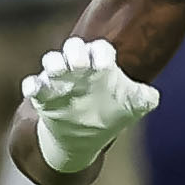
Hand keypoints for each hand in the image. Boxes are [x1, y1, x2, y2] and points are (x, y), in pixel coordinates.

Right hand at [21, 36, 158, 174]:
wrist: (86, 136)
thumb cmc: (110, 113)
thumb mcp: (131, 106)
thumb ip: (143, 98)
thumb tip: (153, 97)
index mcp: (100, 65)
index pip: (100, 49)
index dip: (101, 53)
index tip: (104, 66)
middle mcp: (79, 67)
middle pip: (74, 47)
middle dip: (75, 52)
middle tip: (79, 64)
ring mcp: (60, 79)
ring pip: (52, 61)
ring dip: (53, 64)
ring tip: (57, 71)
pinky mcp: (44, 95)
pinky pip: (33, 84)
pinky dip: (32, 85)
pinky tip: (34, 90)